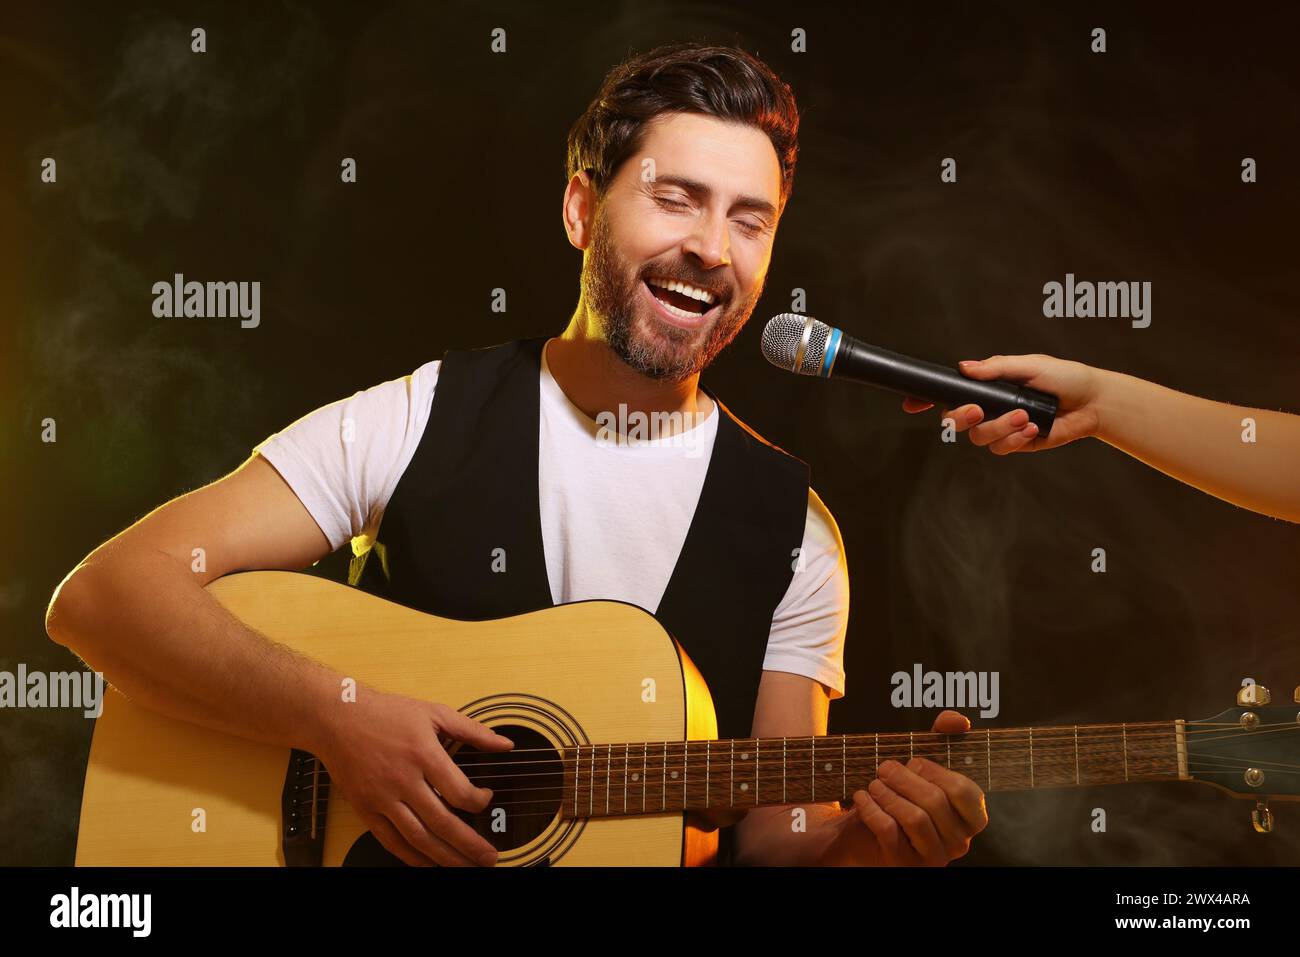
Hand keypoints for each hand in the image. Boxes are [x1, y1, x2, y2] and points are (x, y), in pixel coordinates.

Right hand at [313, 688, 513, 865]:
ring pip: (418, 838)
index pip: (459, 792)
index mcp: (423, 754)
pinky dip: (412, 857)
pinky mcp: (366, 809)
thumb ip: (473, 731)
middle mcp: (403, 780)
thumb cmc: (387, 713)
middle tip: (489, 858)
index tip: (486, 799)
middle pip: (442, 823)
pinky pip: (391, 841)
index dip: (479, 802)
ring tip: (465, 867)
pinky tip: (429, 864)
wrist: (338, 718)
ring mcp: (382, 798)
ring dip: (445, 858)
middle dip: (470, 845)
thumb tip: (505, 744)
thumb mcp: (434, 712)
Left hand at [830, 710, 987, 865]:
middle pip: (935, 802)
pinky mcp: (904, 864)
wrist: (865, 831)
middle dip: (904, 778)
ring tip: (873, 783)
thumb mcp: (922, 766)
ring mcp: (932, 857)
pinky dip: (872, 809)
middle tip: (884, 767)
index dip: (938, 772)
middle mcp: (958, 843)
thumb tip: (958, 720)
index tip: (915, 762)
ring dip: (888, 794)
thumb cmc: (902, 796)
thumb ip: (942, 738)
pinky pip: (889, 831)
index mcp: (970, 819)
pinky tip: (861, 798)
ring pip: (915, 818)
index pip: (967, 792)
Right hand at [902, 354, 1104, 453]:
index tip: (910, 404)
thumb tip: (964, 367)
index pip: (949, 393)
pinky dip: (1015, 439)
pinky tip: (1033, 428)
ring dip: (1000, 427)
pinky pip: (1001, 448)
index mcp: (987, 386)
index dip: (925, 399)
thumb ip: (995, 368)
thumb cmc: (1063, 377)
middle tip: (977, 410)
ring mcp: (1000, 427)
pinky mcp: (1016, 443)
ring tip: (1025, 417)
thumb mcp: (1028, 365)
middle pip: (954, 420)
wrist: (1091, 402)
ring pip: (978, 437)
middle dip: (959, 418)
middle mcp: (988, 408)